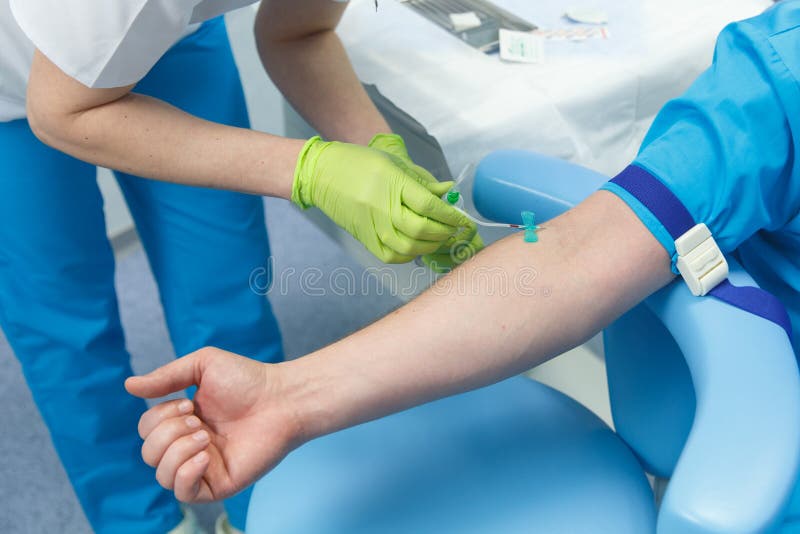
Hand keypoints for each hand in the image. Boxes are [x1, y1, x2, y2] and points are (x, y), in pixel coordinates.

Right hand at [124, 348, 300, 502]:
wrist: (282, 398)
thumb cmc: (248, 379)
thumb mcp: (201, 366)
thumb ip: (165, 377)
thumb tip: (128, 385)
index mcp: (184, 421)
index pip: (147, 430)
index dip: (159, 417)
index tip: (190, 403)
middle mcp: (190, 446)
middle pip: (148, 453)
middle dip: (168, 432)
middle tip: (199, 418)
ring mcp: (204, 467)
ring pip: (162, 475)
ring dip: (177, 451)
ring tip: (206, 435)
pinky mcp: (220, 484)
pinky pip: (184, 494)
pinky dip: (186, 473)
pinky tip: (206, 455)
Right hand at [369, 134, 483, 270]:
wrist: (322, 173)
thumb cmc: (360, 163)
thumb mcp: (394, 163)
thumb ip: (422, 181)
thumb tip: (448, 191)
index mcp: (391, 182)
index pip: (428, 205)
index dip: (449, 215)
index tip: (461, 218)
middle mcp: (381, 206)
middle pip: (420, 229)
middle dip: (443, 231)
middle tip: (452, 228)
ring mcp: (371, 225)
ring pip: (409, 246)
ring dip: (430, 245)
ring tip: (438, 237)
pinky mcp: (364, 238)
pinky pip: (391, 256)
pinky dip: (409, 254)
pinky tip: (417, 246)